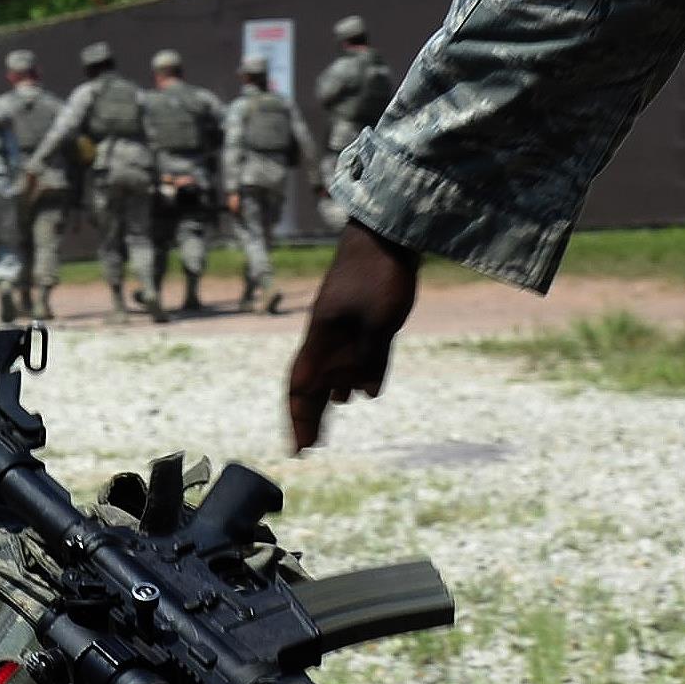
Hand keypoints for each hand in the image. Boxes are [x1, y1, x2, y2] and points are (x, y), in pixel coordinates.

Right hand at [286, 221, 420, 450]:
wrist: (386, 233)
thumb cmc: (378, 274)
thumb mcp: (377, 323)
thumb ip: (368, 358)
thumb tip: (360, 394)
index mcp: (321, 338)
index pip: (302, 387)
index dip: (298, 420)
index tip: (299, 450)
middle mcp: (329, 337)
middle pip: (314, 382)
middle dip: (310, 415)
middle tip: (309, 447)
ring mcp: (348, 326)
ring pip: (336, 368)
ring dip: (333, 394)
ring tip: (334, 416)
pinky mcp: (370, 319)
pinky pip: (362, 357)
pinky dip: (360, 375)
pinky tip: (366, 391)